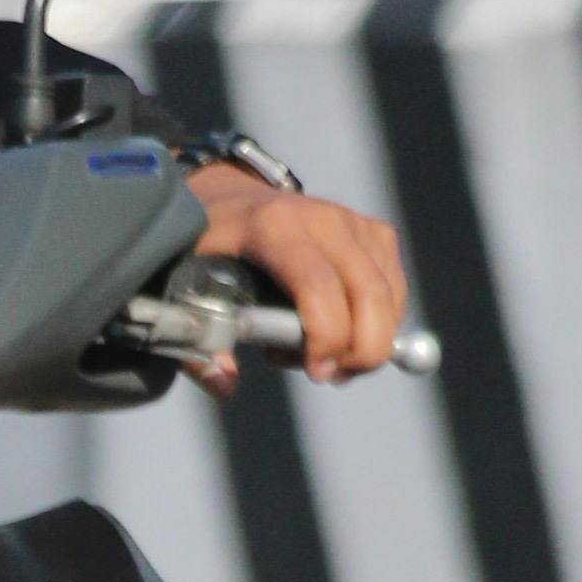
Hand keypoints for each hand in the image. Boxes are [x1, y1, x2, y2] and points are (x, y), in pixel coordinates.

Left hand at [180, 158, 409, 383]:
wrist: (232, 197)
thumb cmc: (209, 248)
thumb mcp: (188, 286)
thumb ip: (200, 341)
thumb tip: (225, 385)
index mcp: (271, 227)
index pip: (318, 286)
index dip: (326, 336)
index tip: (316, 371)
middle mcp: (321, 218)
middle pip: (369, 295)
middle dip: (361, 351)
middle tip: (331, 376)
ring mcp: (353, 221)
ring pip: (388, 296)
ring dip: (370, 339)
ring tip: (325, 352)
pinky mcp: (374, 230)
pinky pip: (394, 289)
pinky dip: (381, 320)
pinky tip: (343, 326)